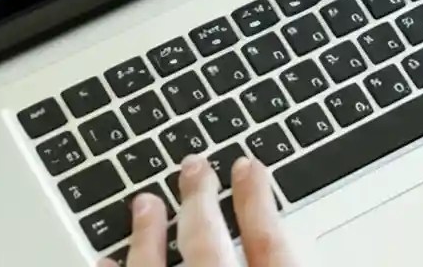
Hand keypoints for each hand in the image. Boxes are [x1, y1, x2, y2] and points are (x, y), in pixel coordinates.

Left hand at [99, 156, 297, 266]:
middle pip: (207, 243)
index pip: (269, 242)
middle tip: (194, 165)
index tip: (249, 168)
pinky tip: (107, 261)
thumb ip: (293, 257)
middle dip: (199, 199)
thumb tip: (314, 242)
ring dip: (146, 234)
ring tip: (144, 202)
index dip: (258, 200)